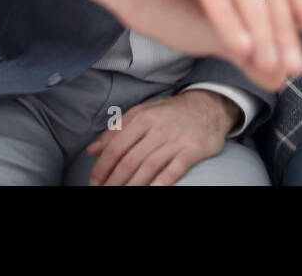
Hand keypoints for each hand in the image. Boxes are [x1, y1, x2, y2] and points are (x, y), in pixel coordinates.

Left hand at [84, 90, 236, 185]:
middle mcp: (159, 128)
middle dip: (114, 181)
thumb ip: (117, 130)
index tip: (94, 182)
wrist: (209, 106)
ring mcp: (177, 140)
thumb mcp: (142, 113)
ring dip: (132, 186)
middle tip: (105, 192)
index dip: (102, 167)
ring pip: (149, 168)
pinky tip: (150, 192)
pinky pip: (174, 171)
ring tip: (122, 196)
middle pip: (130, 160)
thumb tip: (92, 150)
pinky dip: (160, 184)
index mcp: (143, 118)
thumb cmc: (170, 112)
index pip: (116, 147)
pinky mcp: (193, 150)